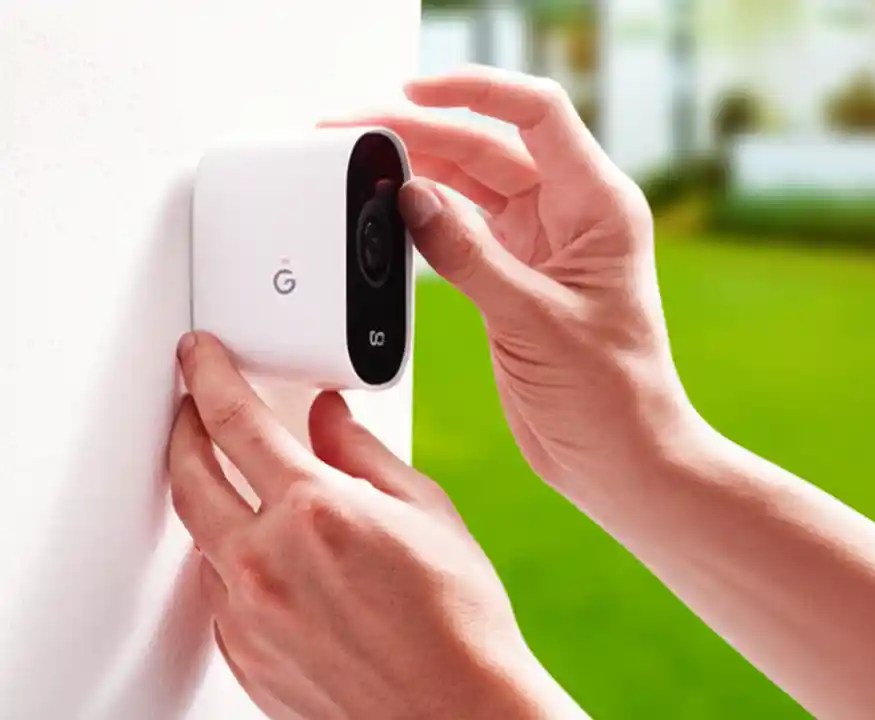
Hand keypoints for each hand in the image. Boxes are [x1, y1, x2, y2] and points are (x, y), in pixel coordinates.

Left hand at [168, 332, 581, 719]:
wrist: (452, 712)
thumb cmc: (457, 623)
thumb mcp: (427, 510)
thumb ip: (365, 452)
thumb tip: (329, 418)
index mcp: (314, 509)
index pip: (236, 420)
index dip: (210, 376)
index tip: (199, 357)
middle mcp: (266, 560)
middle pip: (188, 475)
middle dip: (185, 429)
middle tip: (194, 409)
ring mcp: (248, 614)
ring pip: (202, 539)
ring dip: (212, 502)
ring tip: (245, 488)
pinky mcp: (244, 656)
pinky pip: (220, 594)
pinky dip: (235, 564)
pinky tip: (274, 559)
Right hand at [326, 67, 697, 500]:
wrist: (621, 461)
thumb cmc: (613, 397)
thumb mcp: (536, 321)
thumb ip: (472, 258)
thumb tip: (413, 199)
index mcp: (599, 207)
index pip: (538, 113)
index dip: (476, 89)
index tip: (413, 92)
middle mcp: (572, 217)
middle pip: (490, 146)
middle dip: (422, 132)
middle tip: (353, 131)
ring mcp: (542, 247)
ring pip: (471, 185)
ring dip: (417, 172)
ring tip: (357, 165)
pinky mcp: (516, 280)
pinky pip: (463, 230)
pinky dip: (423, 221)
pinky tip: (385, 216)